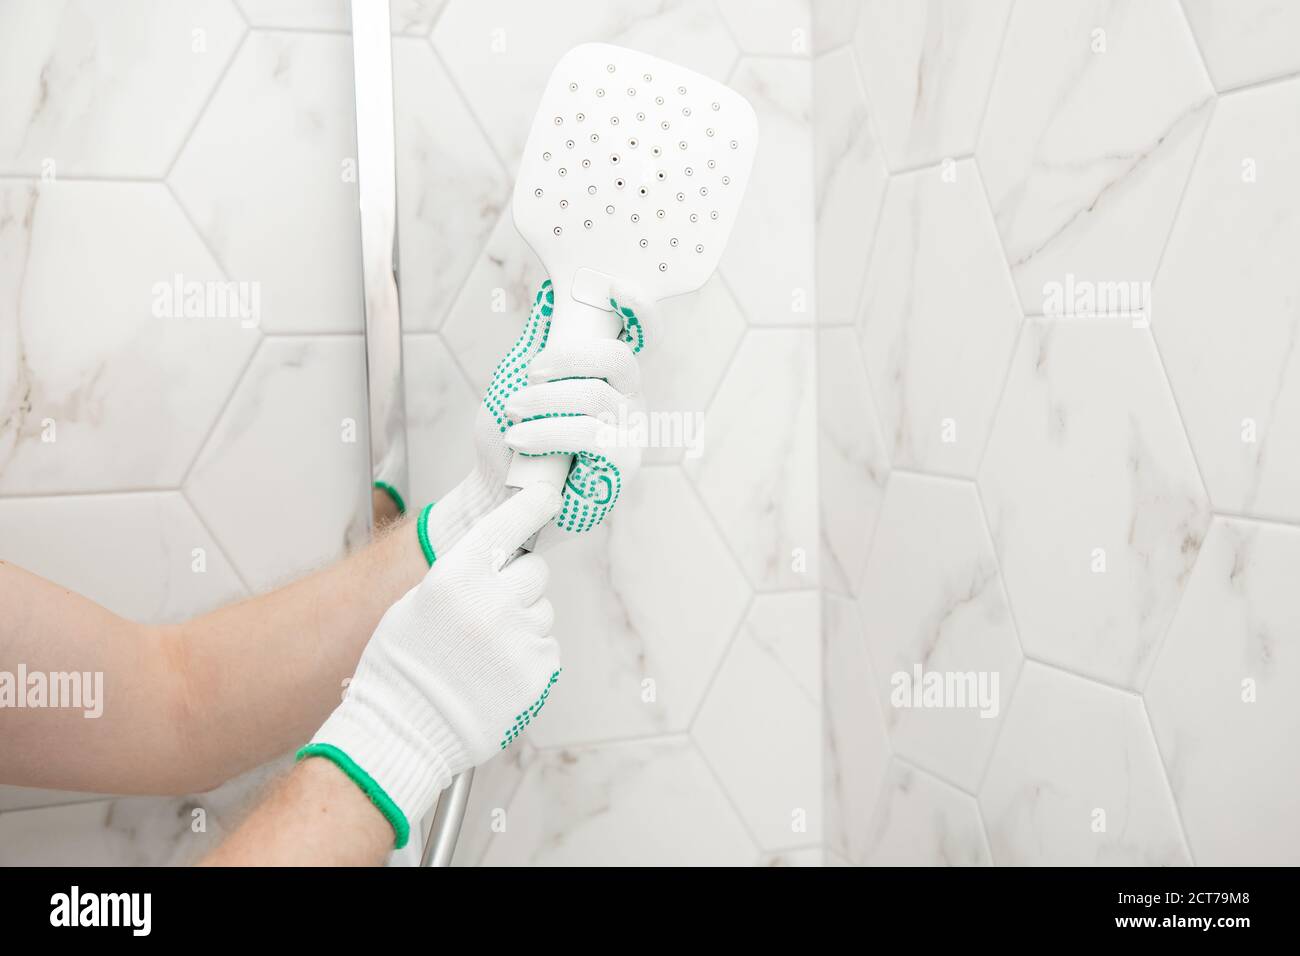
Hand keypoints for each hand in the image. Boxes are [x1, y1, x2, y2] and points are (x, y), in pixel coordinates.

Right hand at [300, 484, 562, 848]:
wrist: (403, 732)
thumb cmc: (401, 669)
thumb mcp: (414, 605)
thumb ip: (459, 577)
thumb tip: (496, 557)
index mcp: (454, 579)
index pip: (505, 526)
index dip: (531, 507)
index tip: (549, 496)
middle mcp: (491, 604)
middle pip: (534, 571)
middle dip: (518, 585)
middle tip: (491, 610)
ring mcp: (518, 640)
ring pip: (542, 611)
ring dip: (523, 624)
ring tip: (486, 652)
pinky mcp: (538, 672)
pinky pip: (546, 647)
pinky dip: (528, 657)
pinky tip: (497, 674)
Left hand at [416, 279, 654, 561]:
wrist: (500, 495)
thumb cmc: (514, 439)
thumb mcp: (519, 383)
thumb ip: (538, 344)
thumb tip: (549, 295)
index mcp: (609, 376)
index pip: (641, 337)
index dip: (640, 310)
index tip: (617, 288)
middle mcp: (628, 401)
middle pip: (619, 360)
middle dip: (571, 358)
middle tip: (531, 373)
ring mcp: (629, 433)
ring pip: (597, 398)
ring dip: (546, 401)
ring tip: (511, 412)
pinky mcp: (620, 465)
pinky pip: (590, 435)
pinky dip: (549, 431)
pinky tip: (520, 438)